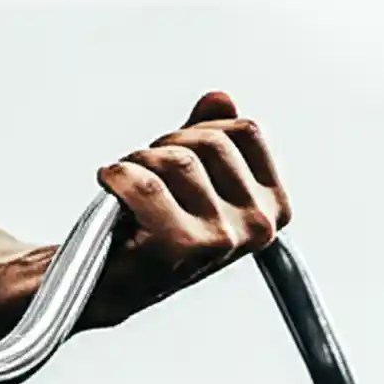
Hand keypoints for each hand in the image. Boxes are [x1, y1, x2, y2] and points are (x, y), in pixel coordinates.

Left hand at [85, 91, 291, 327]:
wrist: (110, 284)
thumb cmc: (153, 230)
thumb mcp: (195, 178)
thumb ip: (212, 135)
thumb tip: (220, 99)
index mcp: (273, 209)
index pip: (246, 131)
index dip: (200, 131)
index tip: (178, 155)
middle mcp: (256, 227)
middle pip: (210, 141)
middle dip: (166, 145)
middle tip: (144, 173)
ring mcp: (221, 238)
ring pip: (176, 160)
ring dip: (138, 163)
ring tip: (127, 187)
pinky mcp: (179, 245)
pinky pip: (145, 183)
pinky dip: (117, 177)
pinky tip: (112, 190)